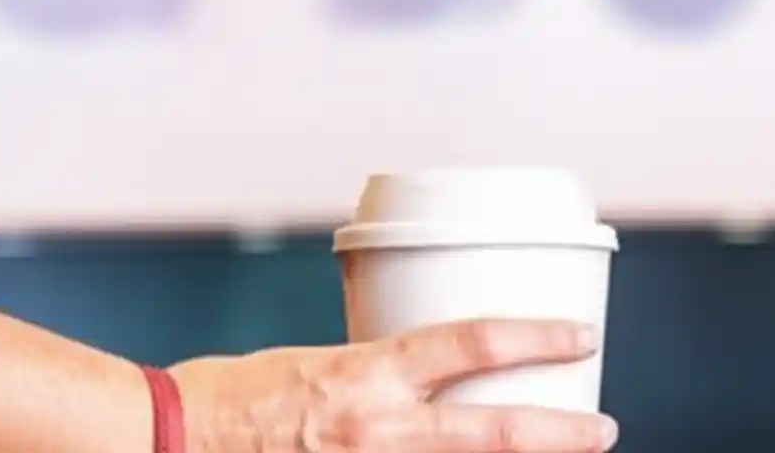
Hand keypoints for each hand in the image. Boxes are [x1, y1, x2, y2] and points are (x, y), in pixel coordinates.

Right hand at [169, 319, 616, 452]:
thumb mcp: (318, 363)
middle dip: (560, 431)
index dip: (536, 338)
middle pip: (495, 430)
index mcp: (369, 372)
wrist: (171, 439)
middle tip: (603, 427)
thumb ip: (374, 375)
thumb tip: (413, 383)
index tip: (578, 335)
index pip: (473, 344)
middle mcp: (380, 426)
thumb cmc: (234, 394)